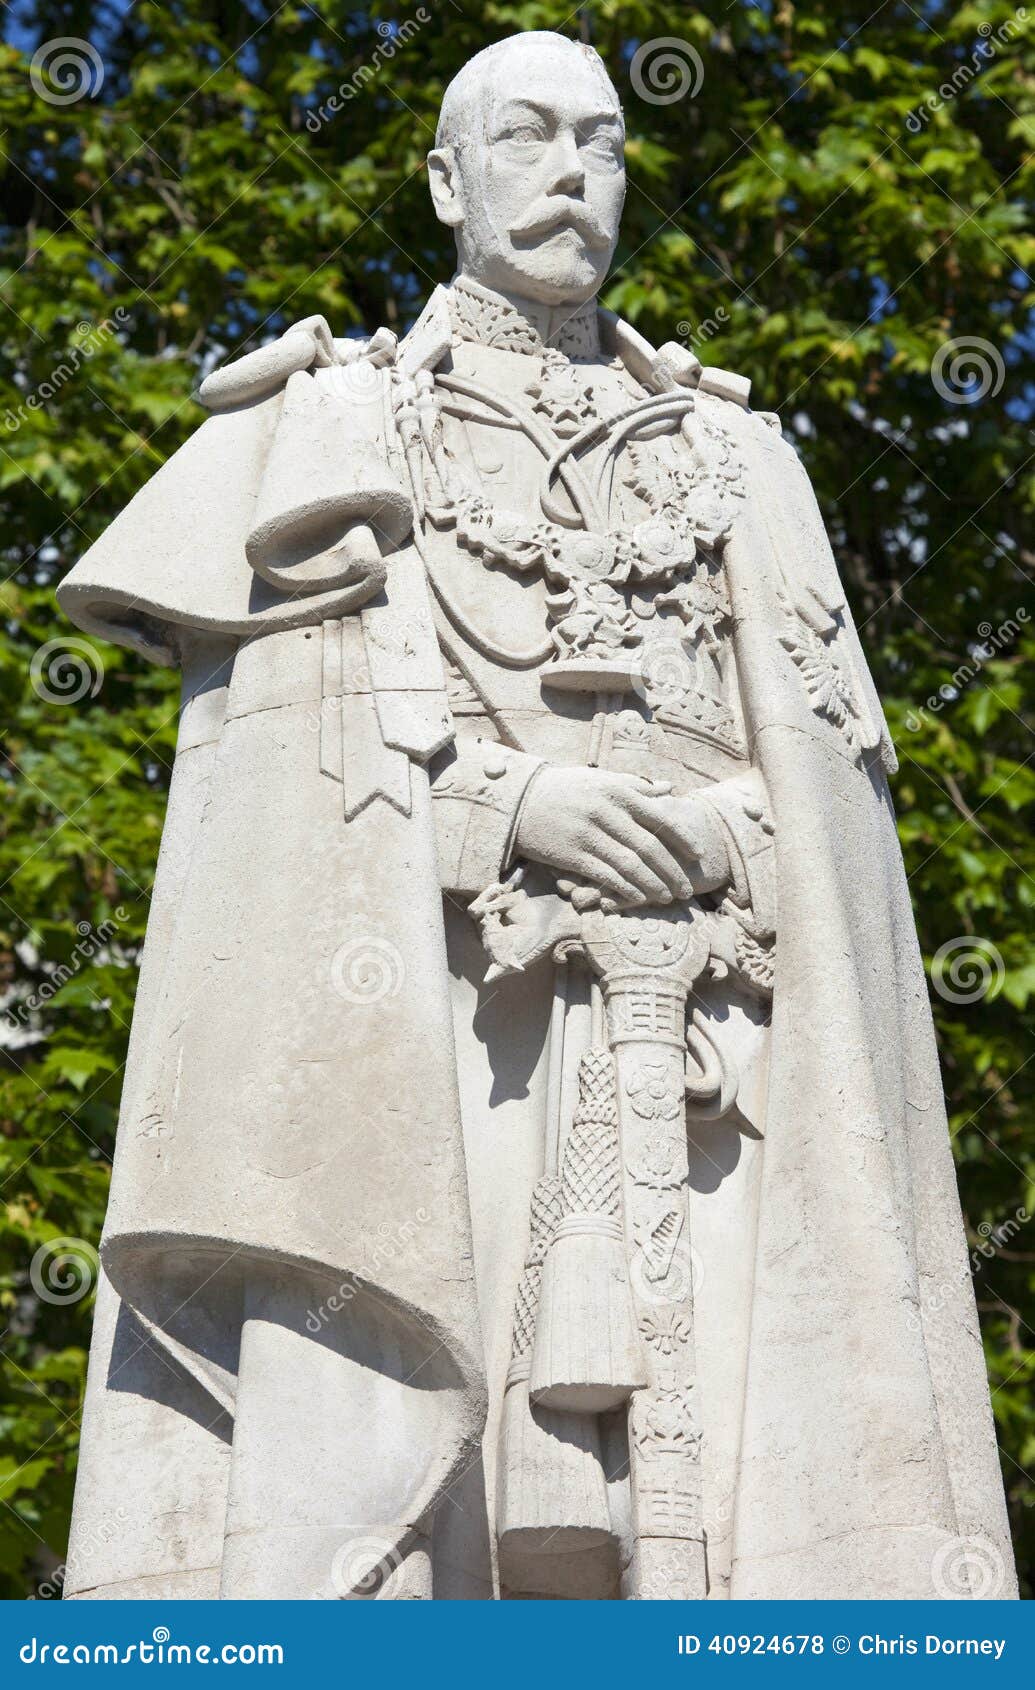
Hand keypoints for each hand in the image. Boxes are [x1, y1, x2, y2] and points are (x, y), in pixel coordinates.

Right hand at [513, 767, 727, 906]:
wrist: (520, 799)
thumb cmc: (566, 788)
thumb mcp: (602, 779)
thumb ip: (637, 786)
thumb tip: (670, 789)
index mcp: (618, 791)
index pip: (661, 817)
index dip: (683, 839)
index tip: (699, 856)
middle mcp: (607, 812)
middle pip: (650, 847)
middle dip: (673, 871)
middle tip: (686, 889)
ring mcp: (589, 834)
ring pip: (631, 865)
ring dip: (654, 885)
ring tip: (668, 898)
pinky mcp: (572, 854)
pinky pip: (606, 876)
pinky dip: (627, 889)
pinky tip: (640, 898)